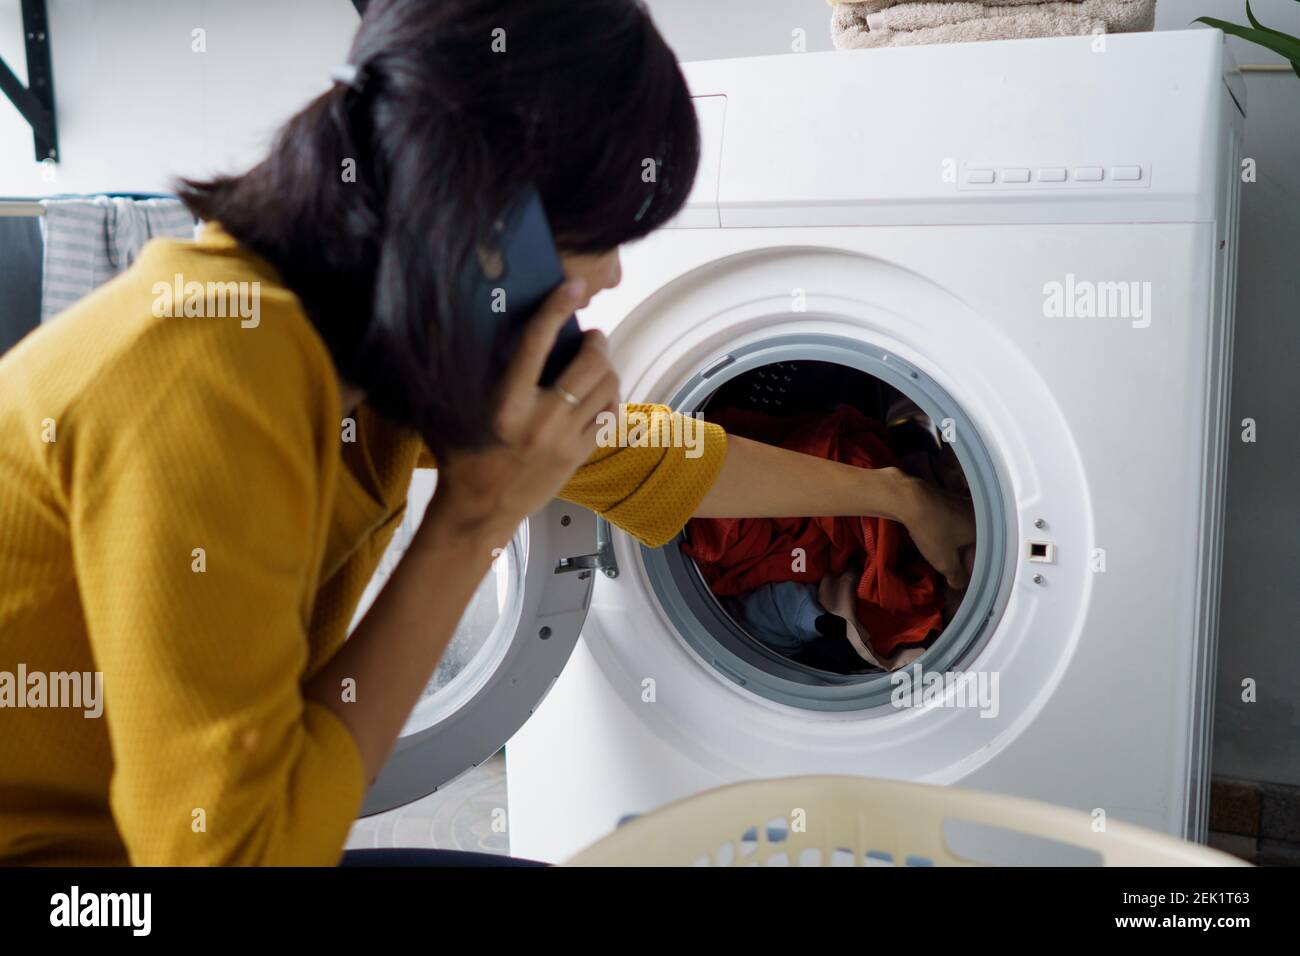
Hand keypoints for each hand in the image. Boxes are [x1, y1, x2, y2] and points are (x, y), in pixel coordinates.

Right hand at [423, 278, 620, 546]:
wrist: (479, 512)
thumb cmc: (461, 457)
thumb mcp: (454, 412)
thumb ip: (461, 372)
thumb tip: (443, 323)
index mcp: (505, 404)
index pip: (536, 344)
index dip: (556, 309)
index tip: (572, 287)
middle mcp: (540, 419)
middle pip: (588, 365)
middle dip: (596, 342)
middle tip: (591, 335)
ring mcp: (564, 440)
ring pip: (606, 388)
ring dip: (607, 367)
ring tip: (597, 360)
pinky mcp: (578, 456)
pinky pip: (610, 416)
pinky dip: (611, 397)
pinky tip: (600, 391)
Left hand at [895, 473, 976, 589]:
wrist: (910, 498)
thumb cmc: (933, 530)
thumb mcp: (944, 561)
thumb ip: (956, 575)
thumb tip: (959, 583)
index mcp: (984, 529)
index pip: (984, 554)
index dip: (972, 568)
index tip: (959, 576)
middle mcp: (978, 514)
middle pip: (976, 541)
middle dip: (964, 556)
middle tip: (951, 567)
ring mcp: (964, 503)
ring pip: (965, 530)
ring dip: (956, 543)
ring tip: (942, 554)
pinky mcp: (950, 498)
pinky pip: (955, 520)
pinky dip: (949, 531)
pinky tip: (936, 536)